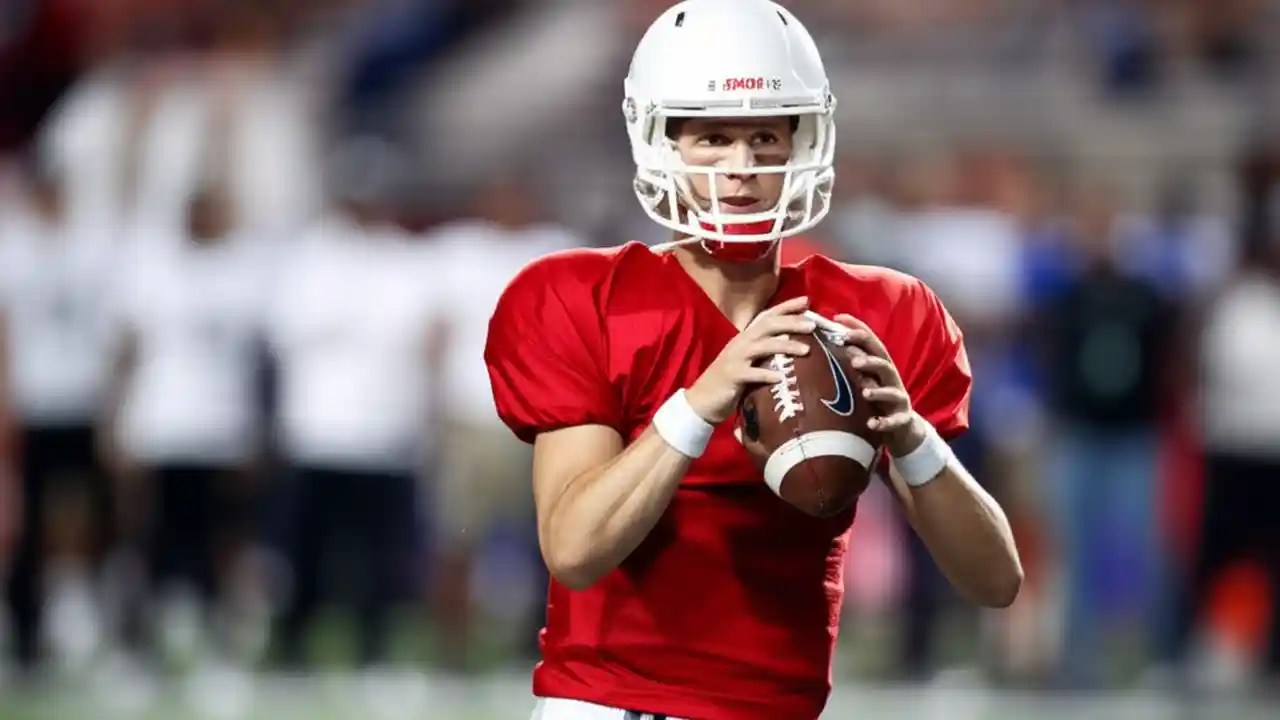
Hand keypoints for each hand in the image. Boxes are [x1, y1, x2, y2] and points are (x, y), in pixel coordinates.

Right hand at [686, 296, 815, 424]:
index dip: (786, 306)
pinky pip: (751, 373)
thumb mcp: (748, 360)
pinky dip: (766, 374)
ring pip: (763, 346)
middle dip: (791, 322)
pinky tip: (781, 377)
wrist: (702, 400)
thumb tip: (792, 340)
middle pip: (767, 326)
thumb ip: (765, 350)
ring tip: (806, 350)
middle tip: (812, 324)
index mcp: (746, 337)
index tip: (806, 300)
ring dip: (785, 345)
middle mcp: (741, 343)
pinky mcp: (732, 376)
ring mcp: (735, 358)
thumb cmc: (730, 380)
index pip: (767, 316)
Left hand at [832, 313, 927, 456]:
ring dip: (878, 391)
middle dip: (869, 360)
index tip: (837, 319)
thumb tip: (832, 342)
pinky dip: (884, 422)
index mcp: (881, 367)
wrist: (902, 428)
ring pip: (891, 392)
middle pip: (884, 365)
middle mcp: (892, 380)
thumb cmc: (878, 399)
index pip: (871, 344)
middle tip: (851, 357)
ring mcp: (898, 400)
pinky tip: (872, 423)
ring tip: (864, 392)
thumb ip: (854, 364)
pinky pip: (894, 421)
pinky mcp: (902, 419)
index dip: (857, 330)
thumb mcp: (867, 379)